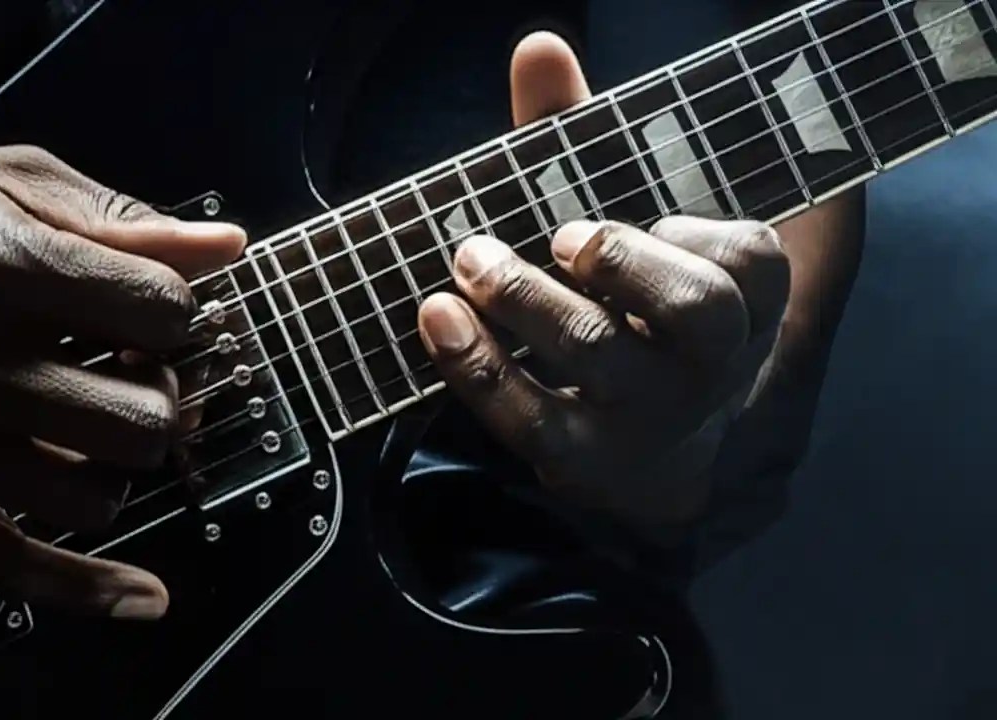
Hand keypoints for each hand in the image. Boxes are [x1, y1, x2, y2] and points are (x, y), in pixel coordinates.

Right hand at [0, 121, 244, 617]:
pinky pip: (11, 566)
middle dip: (159, 398)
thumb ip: (122, 219)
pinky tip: (143, 594)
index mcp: (4, 268)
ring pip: (96, 496)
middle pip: (140, 420)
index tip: (158, 313)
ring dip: (114, 466)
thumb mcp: (11, 181)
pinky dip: (88, 589)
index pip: (162, 315)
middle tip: (132, 376)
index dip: (179, 315)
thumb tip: (224, 247)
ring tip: (86, 427)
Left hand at [416, 34, 790, 539]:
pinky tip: (437, 316)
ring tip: (470, 259)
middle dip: (619, 262)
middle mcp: (710, 366)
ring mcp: (647, 418)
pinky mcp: (581, 458)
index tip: (626, 213)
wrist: (640, 454)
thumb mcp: (617, 223)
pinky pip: (529, 416)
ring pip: (602, 357)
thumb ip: (581, 140)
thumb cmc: (624, 307)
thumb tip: (537, 46)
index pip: (750, 258)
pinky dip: (477, 365)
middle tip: (556, 236)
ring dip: (527, 300)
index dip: (694, 234)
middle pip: (696, 312)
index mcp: (742, 300)